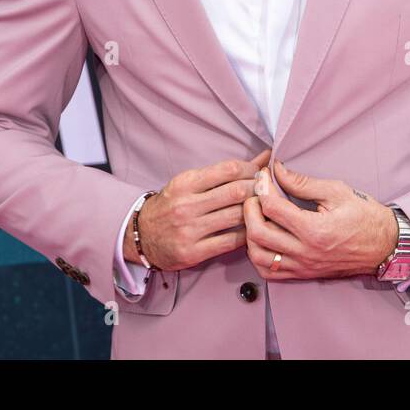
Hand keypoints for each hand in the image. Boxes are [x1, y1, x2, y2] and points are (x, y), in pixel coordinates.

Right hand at [125, 148, 271, 270]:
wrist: (142, 236)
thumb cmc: (172, 205)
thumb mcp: (190, 182)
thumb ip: (224, 172)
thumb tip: (263, 157)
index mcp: (185, 183)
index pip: (228, 169)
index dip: (251, 169)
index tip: (259, 172)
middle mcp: (186, 205)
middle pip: (236, 192)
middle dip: (258, 189)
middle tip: (267, 190)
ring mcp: (189, 230)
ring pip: (236, 217)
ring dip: (256, 212)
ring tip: (263, 209)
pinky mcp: (193, 252)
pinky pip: (230, 242)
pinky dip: (247, 234)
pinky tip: (252, 229)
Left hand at [242, 161, 398, 280]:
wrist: (383, 245)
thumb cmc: (364, 216)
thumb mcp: (336, 191)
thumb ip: (302, 182)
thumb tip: (278, 171)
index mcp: (315, 230)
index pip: (272, 208)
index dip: (262, 187)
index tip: (263, 175)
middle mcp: (305, 252)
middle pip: (258, 233)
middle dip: (249, 209)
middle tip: (255, 194)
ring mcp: (303, 266)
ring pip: (258, 255)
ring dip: (250, 233)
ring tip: (256, 215)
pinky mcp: (303, 274)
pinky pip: (269, 271)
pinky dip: (259, 254)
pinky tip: (263, 238)